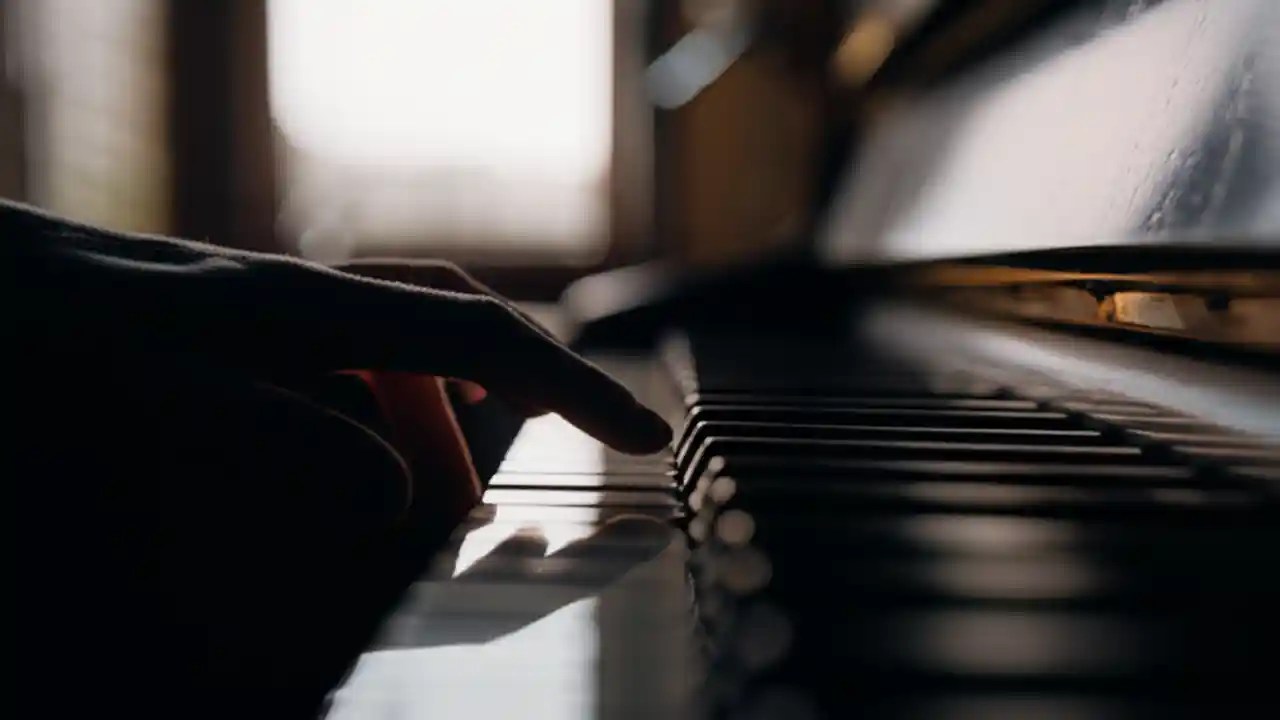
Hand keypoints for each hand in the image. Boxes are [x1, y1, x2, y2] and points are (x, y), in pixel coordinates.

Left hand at [11, 202, 670, 454]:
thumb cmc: (59, 336)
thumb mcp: (163, 392)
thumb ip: (283, 437)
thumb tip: (399, 491)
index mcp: (317, 307)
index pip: (483, 343)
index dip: (574, 387)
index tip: (643, 434)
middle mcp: (317, 295)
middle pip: (465, 329)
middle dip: (528, 388)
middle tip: (564, 451)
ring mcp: (288, 306)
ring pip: (416, 346)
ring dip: (451, 411)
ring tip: (458, 481)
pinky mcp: (258, 325)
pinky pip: (363, 358)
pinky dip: (392, 407)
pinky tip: (367, 442)